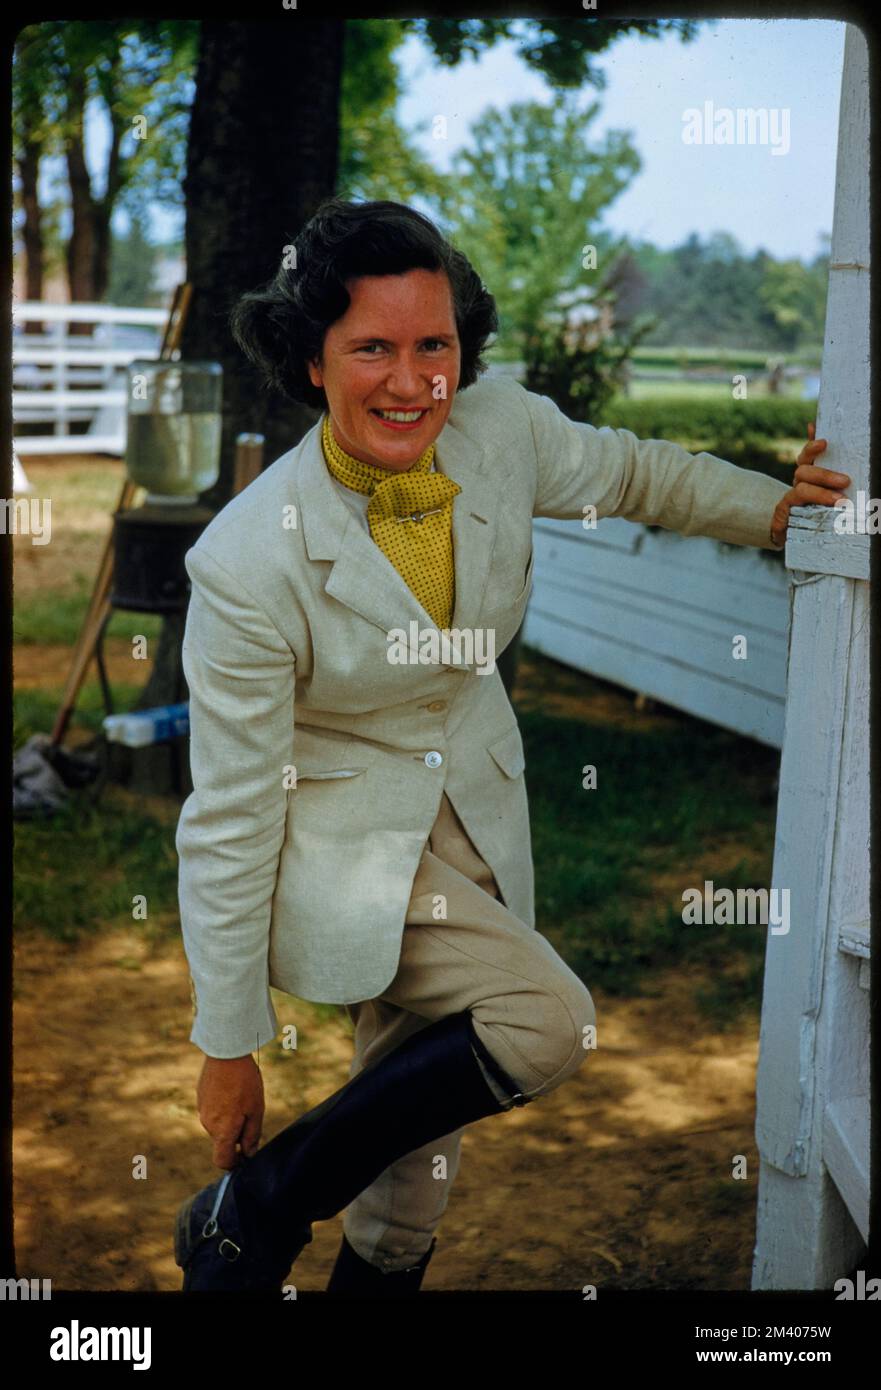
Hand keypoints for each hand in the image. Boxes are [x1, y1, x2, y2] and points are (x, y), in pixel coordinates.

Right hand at [196, 1053, 264, 1169]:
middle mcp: (208, 1124)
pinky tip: (232, 1088)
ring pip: (217, 1124)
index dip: (234, 1162)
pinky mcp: (200, 1097)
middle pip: (222, 1141)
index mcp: (222, 1131)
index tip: (245, 1153)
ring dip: (230, 1118)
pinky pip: (212, 1110)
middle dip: (236, 1134)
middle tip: (251, 1113)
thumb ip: (252, 1135)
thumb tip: (248, 1153)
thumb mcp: (256, 1109)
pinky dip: (222, 1106)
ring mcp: (202, 1110)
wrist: (225, 1052)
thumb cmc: (244, 1081)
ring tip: (242, 1096)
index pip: (222, 1161)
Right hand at [770, 422, 850, 546]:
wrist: (797, 533)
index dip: (811, 448)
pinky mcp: (783, 515)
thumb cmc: (820, 507)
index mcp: (808, 475)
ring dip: (820, 494)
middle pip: (803, 472)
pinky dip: (805, 509)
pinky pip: (791, 508)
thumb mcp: (831, 485)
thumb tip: (816, 428)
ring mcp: (790, 499)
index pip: (806, 456)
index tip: (824, 443)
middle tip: (845, 481)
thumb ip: (827, 462)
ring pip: (800, 490)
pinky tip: (822, 511)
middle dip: (823, 475)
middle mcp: (797, 484)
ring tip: (840, 501)